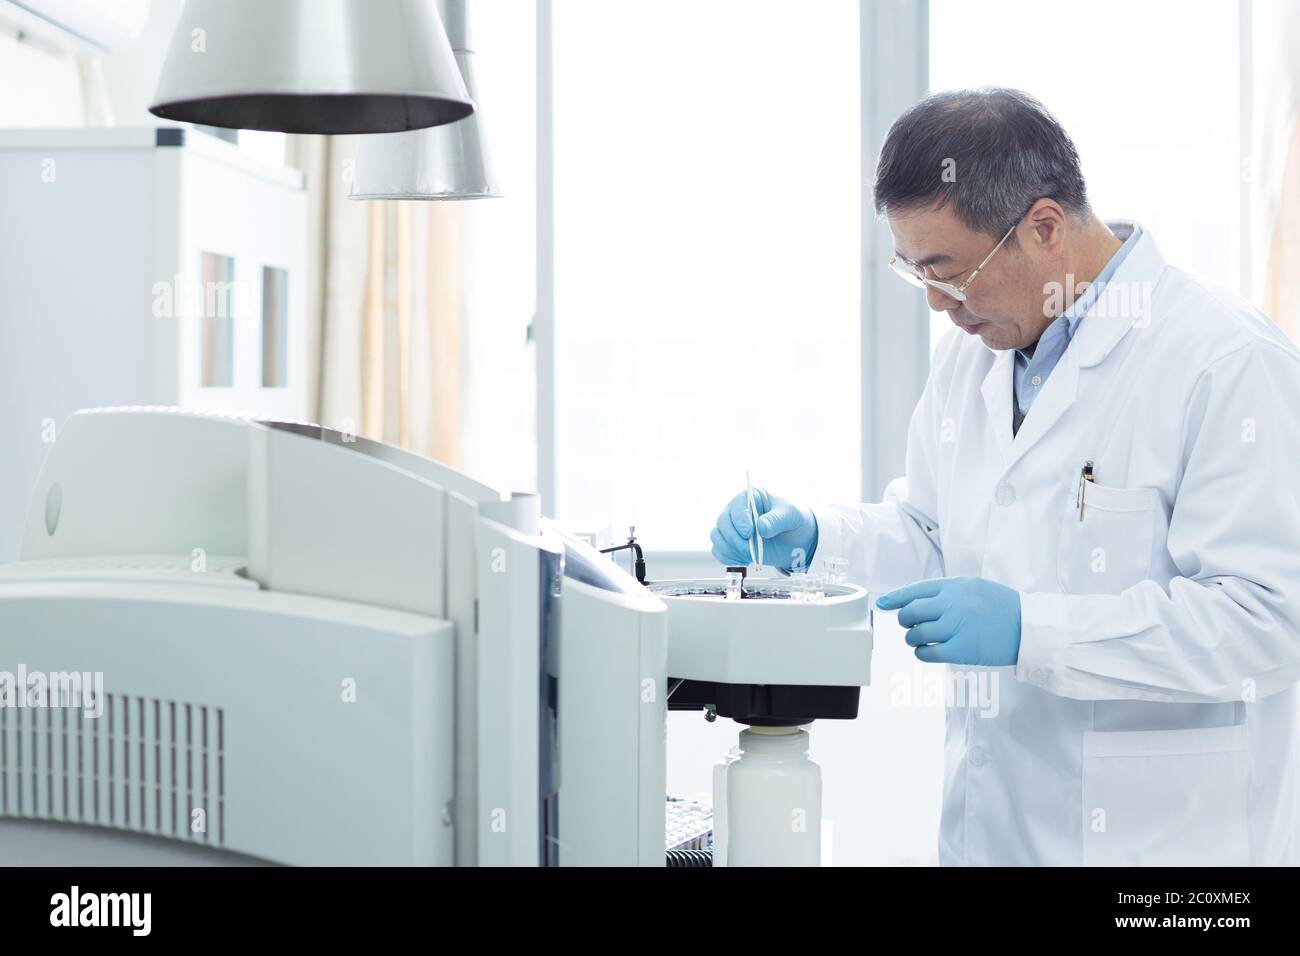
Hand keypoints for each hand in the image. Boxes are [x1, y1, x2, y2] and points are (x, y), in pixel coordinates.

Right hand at [709, 488, 817, 570]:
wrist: (796, 539)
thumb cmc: (793, 519)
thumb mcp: (791, 515)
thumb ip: (777, 520)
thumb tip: (761, 527)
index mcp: (751, 497)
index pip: (737, 505)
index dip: (739, 519)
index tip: (749, 532)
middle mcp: (737, 511)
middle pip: (722, 522)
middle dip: (734, 538)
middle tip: (749, 549)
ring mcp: (733, 528)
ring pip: (717, 536)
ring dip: (730, 549)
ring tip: (749, 555)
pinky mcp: (732, 543)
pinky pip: (719, 551)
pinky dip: (728, 558)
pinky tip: (744, 560)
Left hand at [876, 577, 1021, 665]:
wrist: (1028, 627)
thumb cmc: (1000, 606)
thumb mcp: (973, 587)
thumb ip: (945, 591)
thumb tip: (913, 600)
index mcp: (955, 586)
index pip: (915, 590)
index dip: (895, 598)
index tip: (882, 603)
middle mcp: (953, 604)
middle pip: (911, 613)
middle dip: (905, 621)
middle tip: (912, 626)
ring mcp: (957, 627)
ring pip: (916, 634)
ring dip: (913, 639)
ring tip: (923, 639)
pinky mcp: (962, 650)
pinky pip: (928, 653)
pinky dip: (922, 653)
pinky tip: (928, 650)